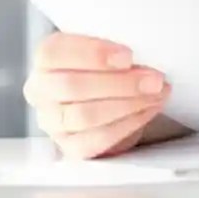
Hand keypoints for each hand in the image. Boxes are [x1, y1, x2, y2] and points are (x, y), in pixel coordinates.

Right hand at [22, 33, 171, 159]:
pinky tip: (148, 110)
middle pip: (72, 86)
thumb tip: (146, 56)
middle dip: (120, 83)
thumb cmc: (109, 70)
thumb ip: (116, 51)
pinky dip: (128, 123)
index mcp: (46, 60)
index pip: (54, 52)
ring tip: (157, 94)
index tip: (128, 56)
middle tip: (154, 80)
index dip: (92, 54)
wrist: (112, 105)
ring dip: (129, 104)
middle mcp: (41, 90)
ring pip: (85, 115)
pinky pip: (97, 139)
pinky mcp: (70, 146)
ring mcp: (52, 121)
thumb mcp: (110, 52)